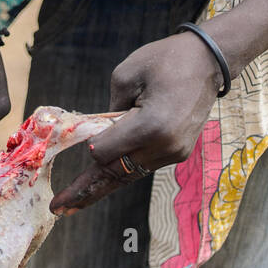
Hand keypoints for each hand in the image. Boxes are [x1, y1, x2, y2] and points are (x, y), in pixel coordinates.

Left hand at [49, 31, 221, 213]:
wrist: (208, 61)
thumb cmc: (165, 59)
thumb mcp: (127, 74)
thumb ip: (109, 108)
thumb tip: (100, 134)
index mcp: (151, 126)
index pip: (105, 152)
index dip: (91, 145)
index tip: (85, 136)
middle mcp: (164, 147)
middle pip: (116, 173)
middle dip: (86, 190)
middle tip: (59, 208)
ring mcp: (175, 153)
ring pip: (130, 174)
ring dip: (103, 184)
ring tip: (74, 203)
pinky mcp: (179, 153)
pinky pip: (143, 166)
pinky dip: (123, 170)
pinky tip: (101, 181)